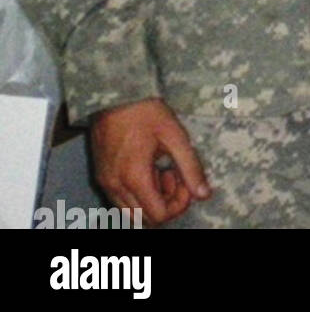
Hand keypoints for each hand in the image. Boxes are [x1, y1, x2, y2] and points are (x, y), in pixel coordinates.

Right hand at [90, 97, 210, 224]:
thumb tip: (204, 194)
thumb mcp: (174, 135)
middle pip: (144, 218)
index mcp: (134, 178)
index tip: (185, 181)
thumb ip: (190, 167)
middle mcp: (115, 186)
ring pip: (130, 212)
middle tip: (175, 175)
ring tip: (161, 170)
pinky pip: (120, 199)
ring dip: (151, 200)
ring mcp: (106, 182)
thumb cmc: (145, 110)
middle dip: (166, 203)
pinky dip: (137, 193)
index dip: (178, 204)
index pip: (159, 216)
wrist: (114, 93)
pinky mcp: (101, 175)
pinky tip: (147, 167)